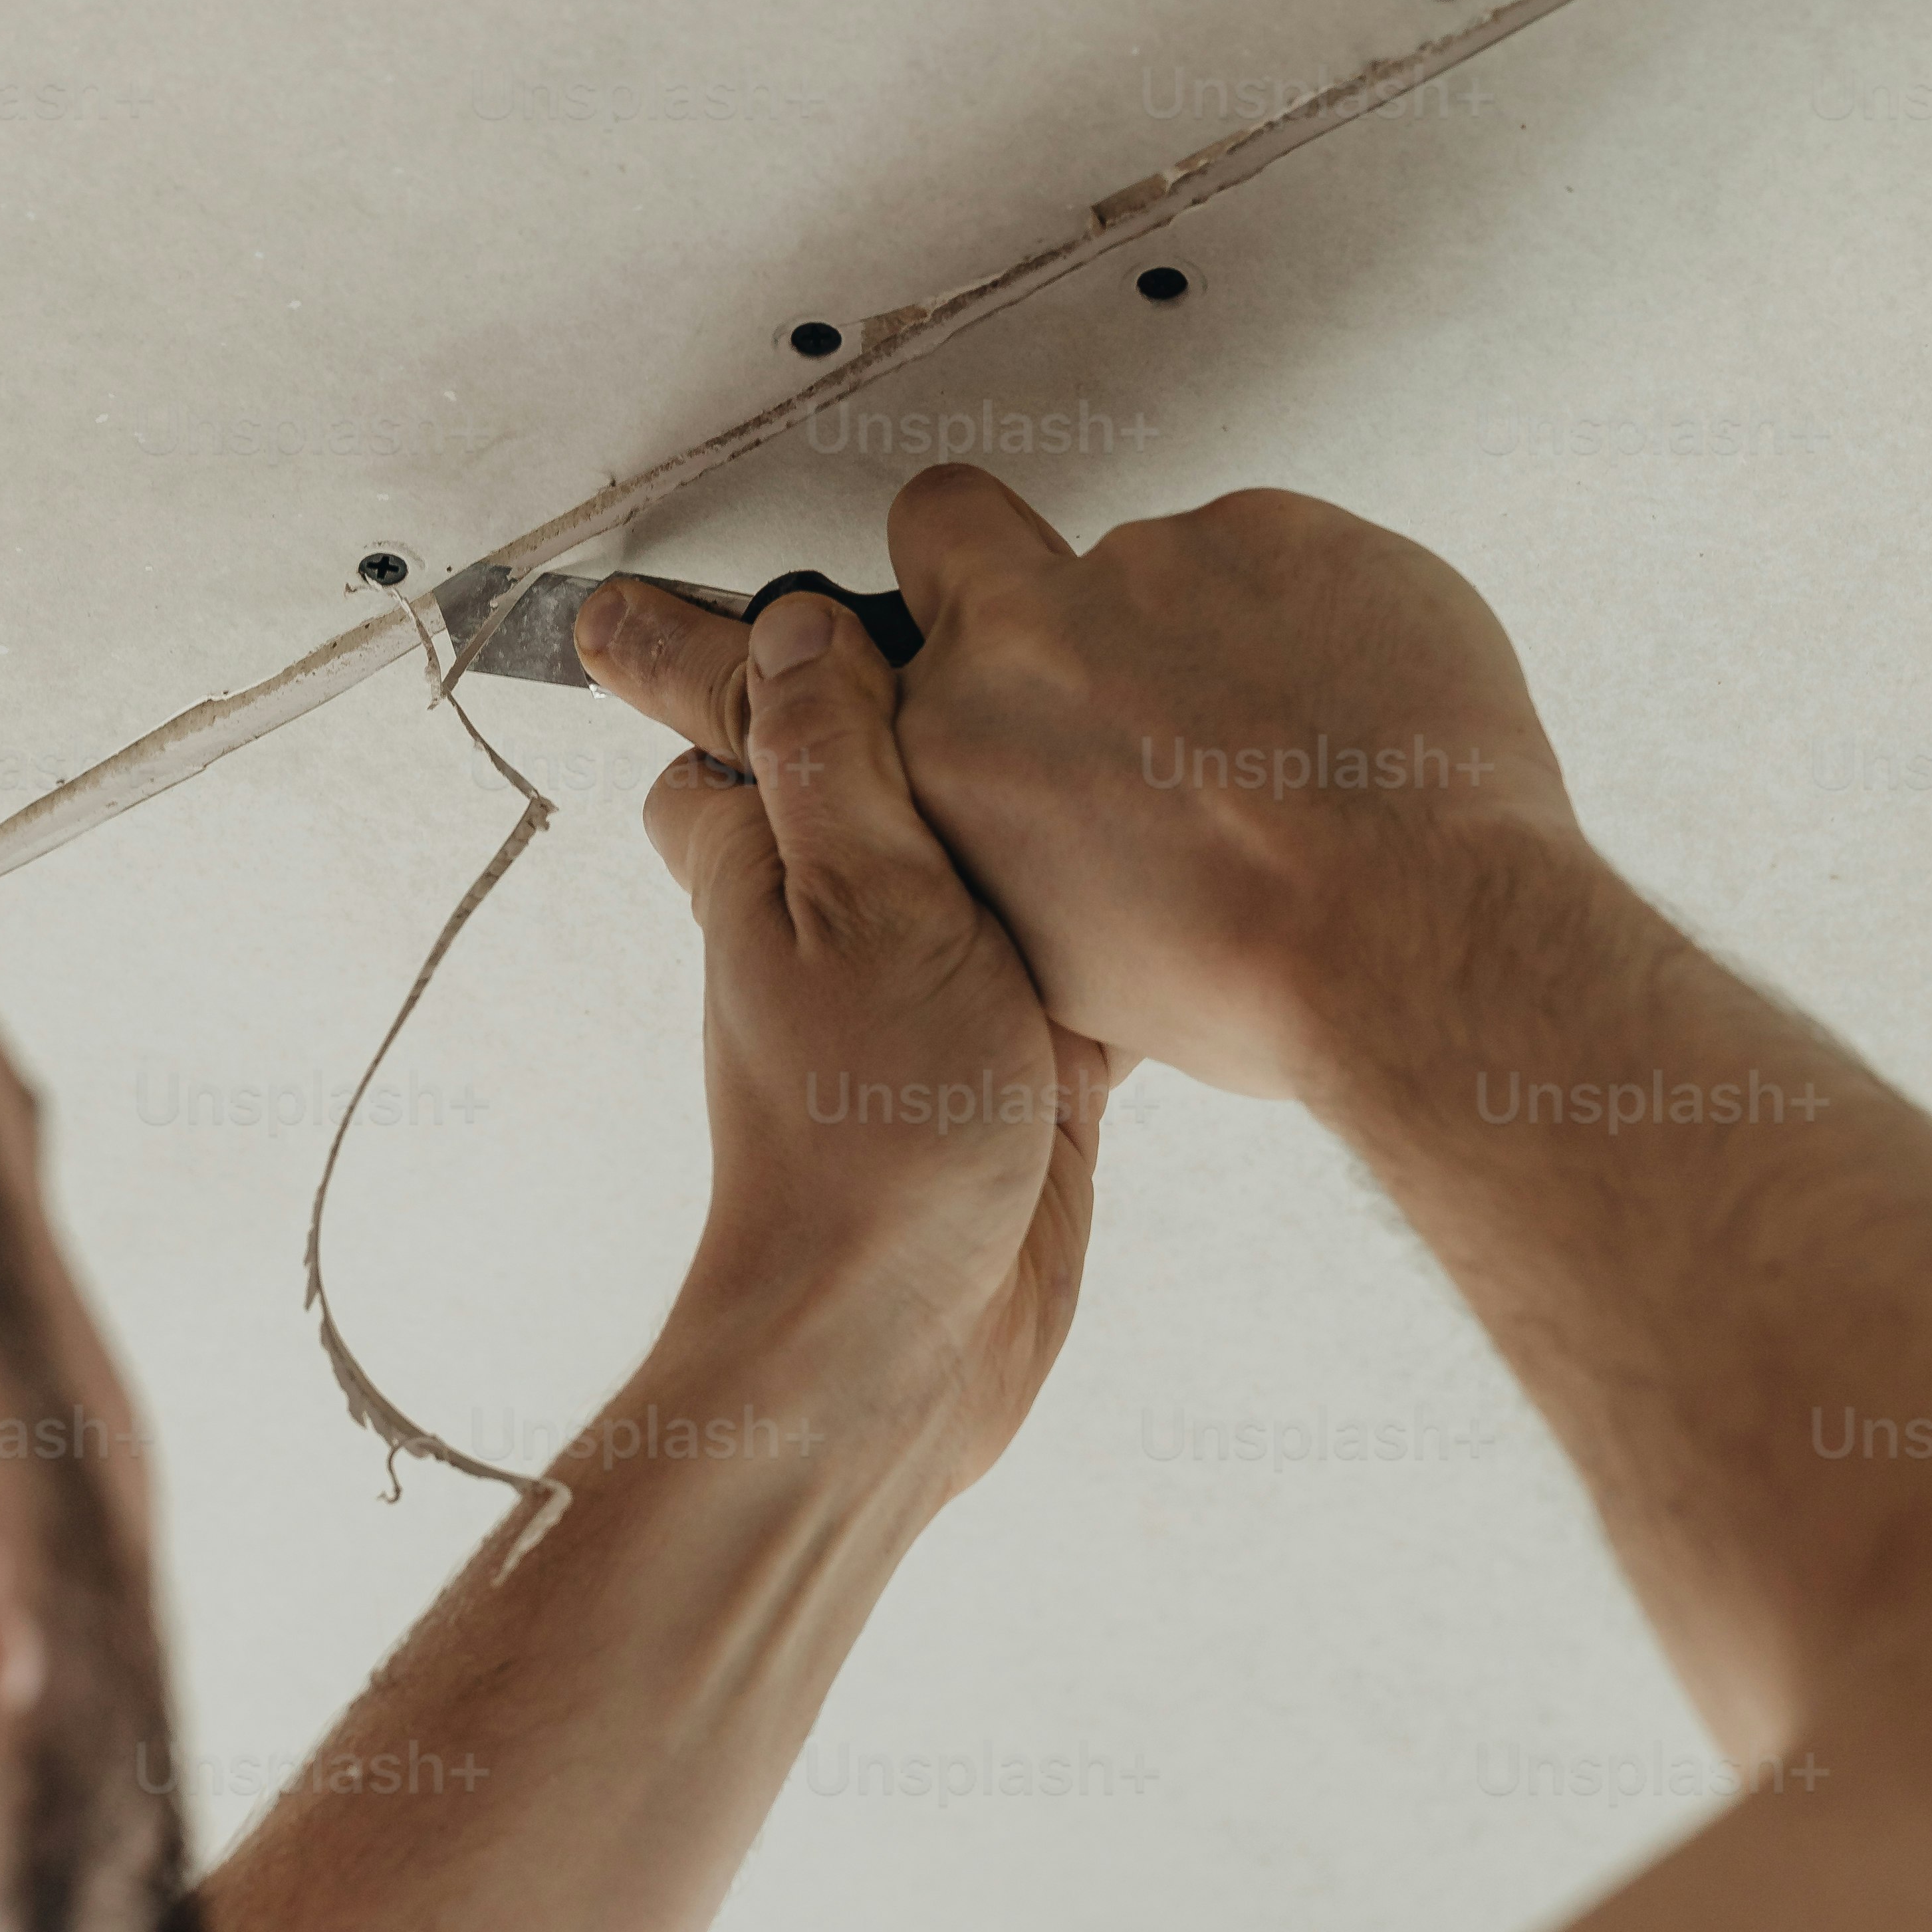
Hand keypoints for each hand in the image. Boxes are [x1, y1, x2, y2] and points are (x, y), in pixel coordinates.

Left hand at [575, 576, 1112, 1485]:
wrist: (911, 1344)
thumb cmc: (864, 1148)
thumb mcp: (859, 903)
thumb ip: (836, 760)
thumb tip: (794, 625)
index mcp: (766, 867)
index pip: (743, 717)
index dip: (791, 650)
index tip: (862, 588)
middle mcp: (838, 921)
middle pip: (882, 775)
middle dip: (943, 720)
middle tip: (1030, 652)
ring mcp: (930, 991)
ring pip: (985, 861)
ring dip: (1042, 817)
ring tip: (1134, 736)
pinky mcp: (1017, 1062)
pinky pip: (1066, 960)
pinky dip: (1112, 926)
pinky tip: (1188, 891)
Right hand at [879, 465, 1586, 1097]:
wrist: (1410, 941)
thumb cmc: (1255, 975)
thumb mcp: (1057, 959)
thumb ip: (1007, 840)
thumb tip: (1032, 818)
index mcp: (953, 744)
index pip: (894, 637)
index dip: (939, 635)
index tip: (988, 653)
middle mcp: (1030, 633)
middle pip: (957, 520)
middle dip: (994, 554)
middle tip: (1093, 635)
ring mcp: (1156, 564)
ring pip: (1161, 561)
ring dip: (1208, 623)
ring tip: (1294, 734)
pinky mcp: (1279, 529)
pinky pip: (1284, 553)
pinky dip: (1315, 612)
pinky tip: (1357, 707)